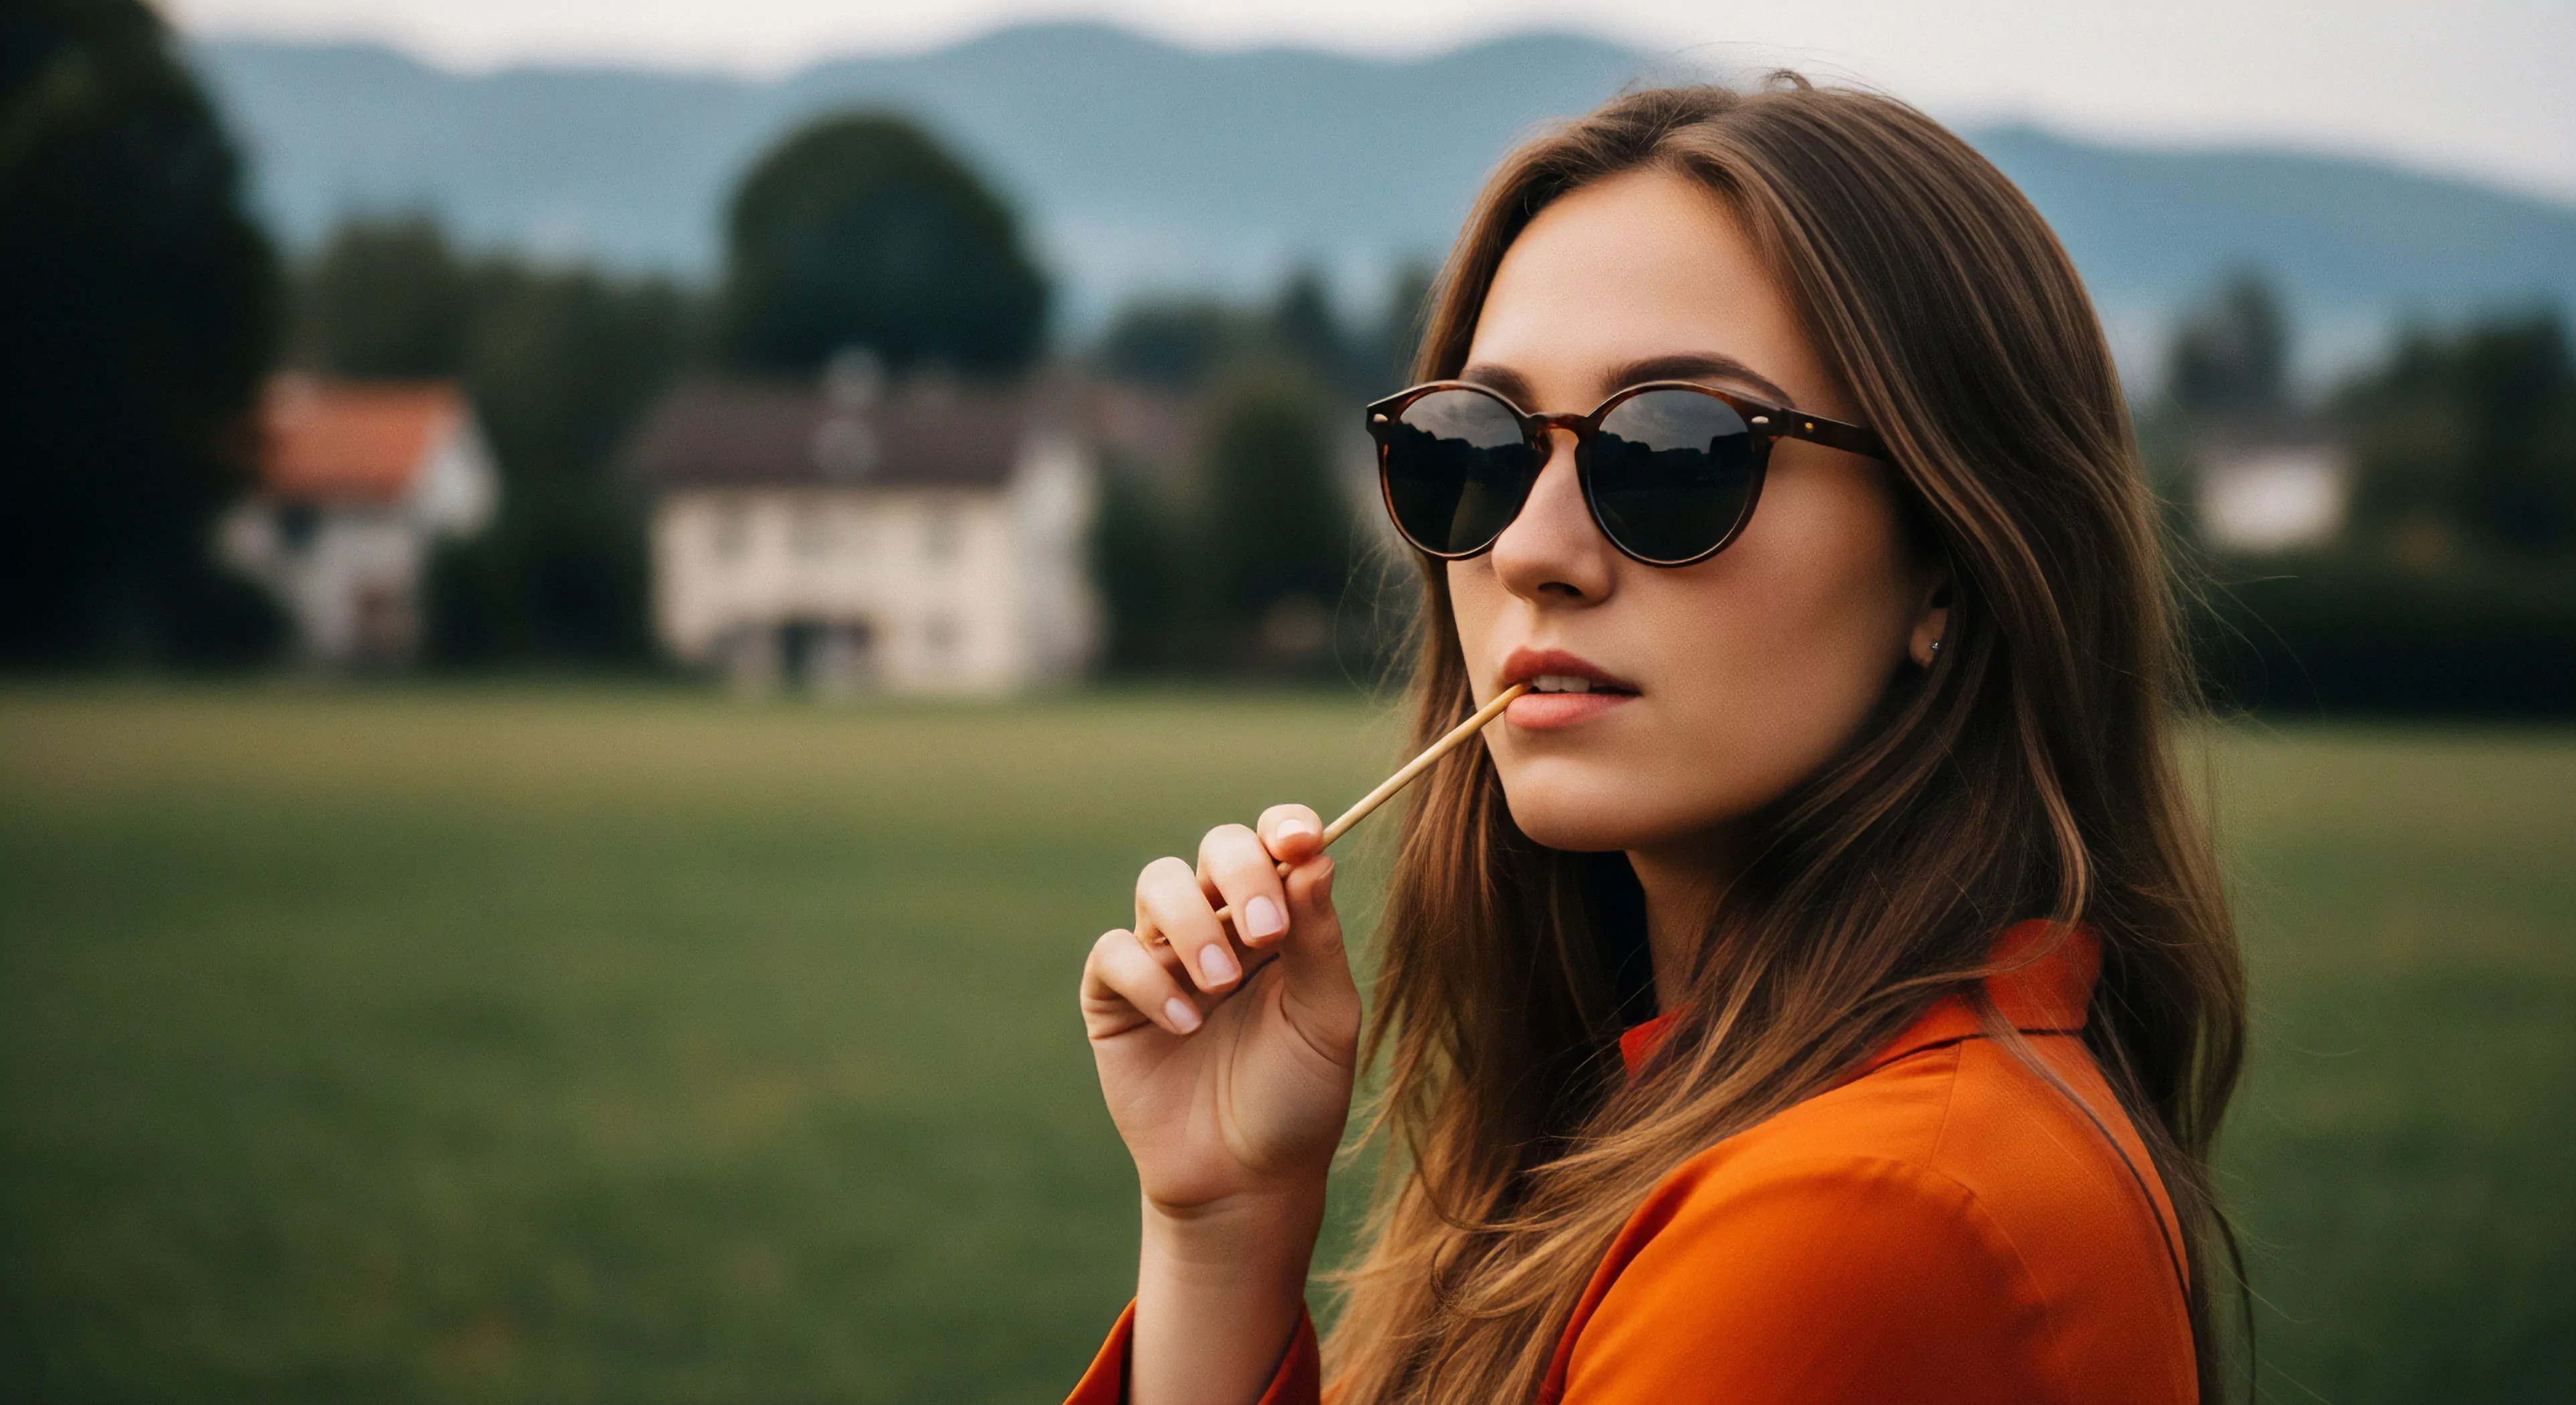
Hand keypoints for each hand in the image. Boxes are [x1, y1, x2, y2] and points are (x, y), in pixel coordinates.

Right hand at [1079, 804, 1360, 1217]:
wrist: (1245, 1181)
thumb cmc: (1298, 1098)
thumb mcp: (1326, 1018)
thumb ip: (1319, 939)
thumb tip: (1313, 856)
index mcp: (1281, 921)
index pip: (1275, 843)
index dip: (1284, 827)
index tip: (1298, 841)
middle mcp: (1221, 925)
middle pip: (1216, 847)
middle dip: (1241, 875)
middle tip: (1267, 932)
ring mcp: (1163, 957)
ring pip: (1157, 884)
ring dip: (1193, 925)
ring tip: (1222, 985)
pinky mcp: (1114, 997)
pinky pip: (1114, 952)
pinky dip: (1149, 980)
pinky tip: (1185, 1026)